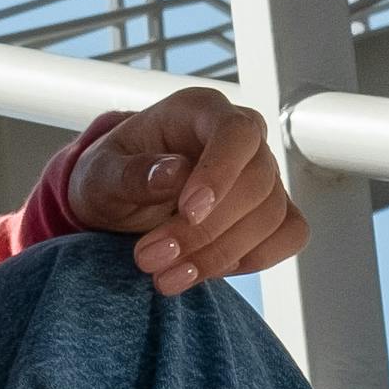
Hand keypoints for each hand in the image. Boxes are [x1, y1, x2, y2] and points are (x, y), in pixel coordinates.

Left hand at [61, 83, 304, 291]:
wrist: (120, 202)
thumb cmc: (111, 177)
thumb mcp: (100, 174)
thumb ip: (131, 173)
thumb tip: (173, 172)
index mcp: (200, 110)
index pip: (235, 132)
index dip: (220, 173)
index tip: (188, 213)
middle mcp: (242, 137)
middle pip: (256, 181)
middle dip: (205, 232)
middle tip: (150, 260)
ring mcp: (263, 174)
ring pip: (271, 216)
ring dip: (219, 255)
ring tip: (165, 277)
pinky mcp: (272, 211)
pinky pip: (288, 236)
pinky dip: (250, 261)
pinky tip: (203, 270)